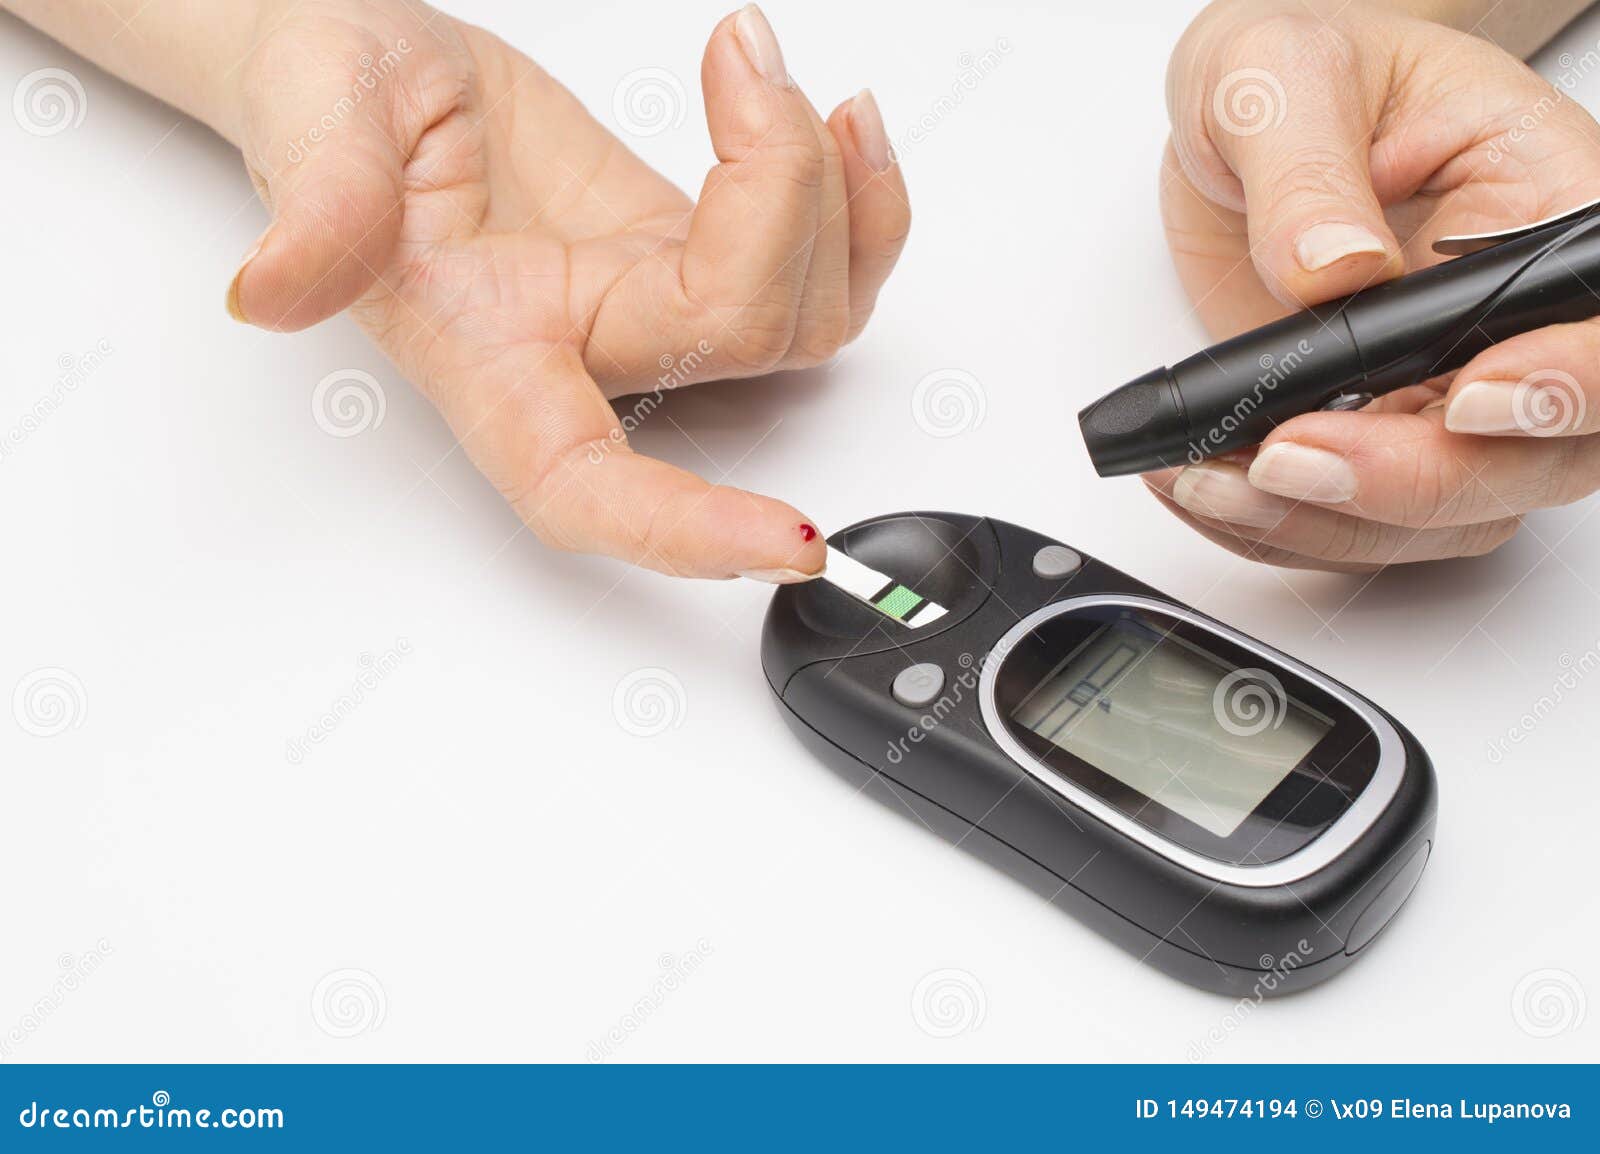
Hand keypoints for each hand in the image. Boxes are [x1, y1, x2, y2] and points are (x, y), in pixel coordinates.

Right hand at [227, 2, 908, 579]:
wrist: (373, 70)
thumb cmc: (332, 99)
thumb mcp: (313, 117)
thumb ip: (321, 204)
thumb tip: (271, 289)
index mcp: (488, 350)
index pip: (586, 486)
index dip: (686, 529)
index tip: (791, 544)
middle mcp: (583, 350)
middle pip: (745, 340)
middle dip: (784, 196)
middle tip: (743, 66)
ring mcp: (652, 308)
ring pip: (809, 316)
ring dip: (838, 198)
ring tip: (763, 71)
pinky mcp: (696, 256)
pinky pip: (824, 269)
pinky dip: (862, 204)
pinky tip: (839, 125)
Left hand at [1149, 0, 1599, 570]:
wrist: (1244, 126)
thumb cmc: (1295, 76)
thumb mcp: (1280, 79)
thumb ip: (1307, 171)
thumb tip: (1333, 266)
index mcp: (1548, 208)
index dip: (1566, 383)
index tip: (1469, 398)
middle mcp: (1516, 321)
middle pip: (1534, 455)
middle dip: (1414, 480)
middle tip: (1287, 456)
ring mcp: (1446, 390)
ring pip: (1442, 513)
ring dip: (1326, 519)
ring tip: (1214, 481)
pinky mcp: (1374, 434)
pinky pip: (1353, 519)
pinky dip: (1276, 524)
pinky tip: (1203, 487)